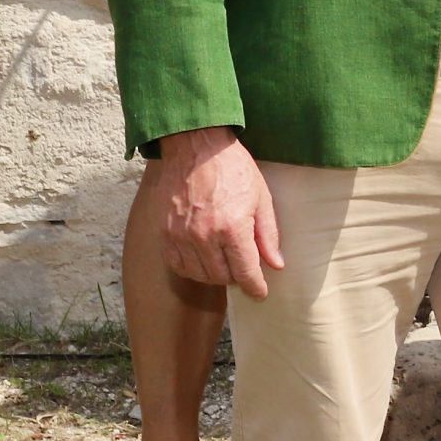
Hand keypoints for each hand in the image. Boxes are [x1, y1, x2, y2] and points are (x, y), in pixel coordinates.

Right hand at [159, 127, 282, 297]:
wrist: (196, 147)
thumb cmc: (233, 169)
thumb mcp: (261, 198)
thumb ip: (268, 235)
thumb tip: (275, 264)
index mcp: (232, 227)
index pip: (245, 271)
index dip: (255, 287)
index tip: (260, 293)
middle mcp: (203, 236)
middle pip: (222, 277)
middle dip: (237, 278)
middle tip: (245, 270)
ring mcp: (180, 236)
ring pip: (199, 274)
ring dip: (215, 275)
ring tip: (226, 262)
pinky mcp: (164, 233)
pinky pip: (178, 265)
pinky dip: (192, 268)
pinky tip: (203, 259)